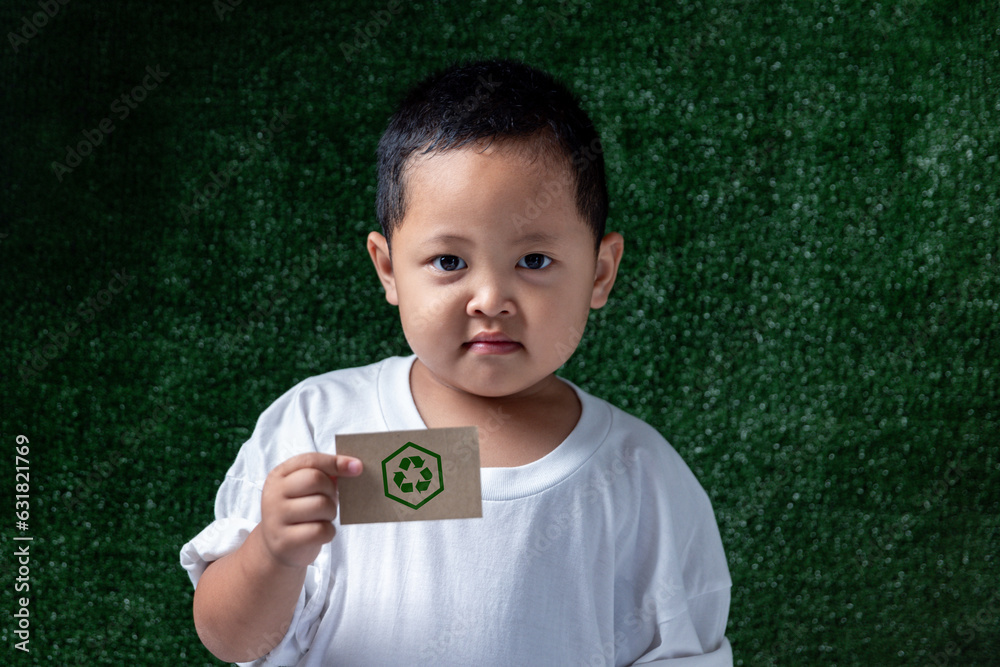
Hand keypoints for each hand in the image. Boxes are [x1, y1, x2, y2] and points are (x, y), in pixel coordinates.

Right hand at [259, 452, 361, 568]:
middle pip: (315, 479)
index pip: (310, 461)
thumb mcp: (305, 491)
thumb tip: (354, 467)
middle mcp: (273, 494)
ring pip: (321, 505)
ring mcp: (276, 518)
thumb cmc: (299, 513)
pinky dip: (328, 532)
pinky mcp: (285, 541)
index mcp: (278, 476)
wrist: (278, 548)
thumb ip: (324, 476)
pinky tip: (321, 532)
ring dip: (331, 512)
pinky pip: (320, 530)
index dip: (335, 462)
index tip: (357, 467)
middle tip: (330, 501)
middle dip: (331, 491)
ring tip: (323, 517)